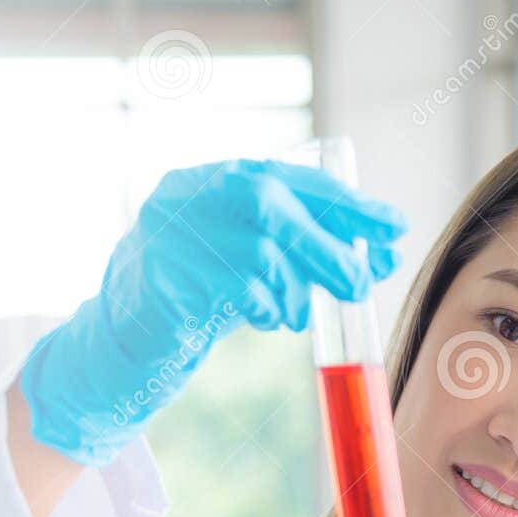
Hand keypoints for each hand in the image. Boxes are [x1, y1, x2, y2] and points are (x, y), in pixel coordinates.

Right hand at [20, 158, 406, 464]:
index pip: (289, 178)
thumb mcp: (253, 261)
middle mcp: (188, 194)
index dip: (345, 204)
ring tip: (296, 313)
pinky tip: (266, 318)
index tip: (393, 227)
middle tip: (361, 284)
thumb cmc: (200, 296)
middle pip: (270, 204)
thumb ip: (303, 250)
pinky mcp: (161, 280)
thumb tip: (379, 257)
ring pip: (254, 251)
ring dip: (293, 288)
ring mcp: (168, 235)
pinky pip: (231, 291)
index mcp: (214, 178)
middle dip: (327, 245)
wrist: (124, 338)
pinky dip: (264, 307)